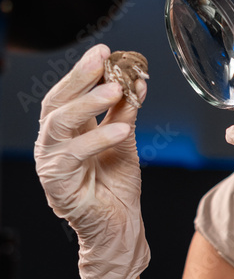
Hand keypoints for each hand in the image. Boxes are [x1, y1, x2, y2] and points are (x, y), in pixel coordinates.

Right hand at [34, 43, 149, 278]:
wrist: (119, 228)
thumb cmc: (116, 188)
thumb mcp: (125, 142)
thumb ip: (126, 113)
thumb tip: (138, 81)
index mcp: (67, 130)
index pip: (68, 92)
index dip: (84, 70)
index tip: (105, 50)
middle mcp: (52, 143)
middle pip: (57, 101)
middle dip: (79, 77)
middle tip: (103, 59)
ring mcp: (50, 163)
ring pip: (59, 123)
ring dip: (87, 104)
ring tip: (115, 91)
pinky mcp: (56, 184)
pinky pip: (74, 155)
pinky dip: (98, 139)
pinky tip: (121, 130)